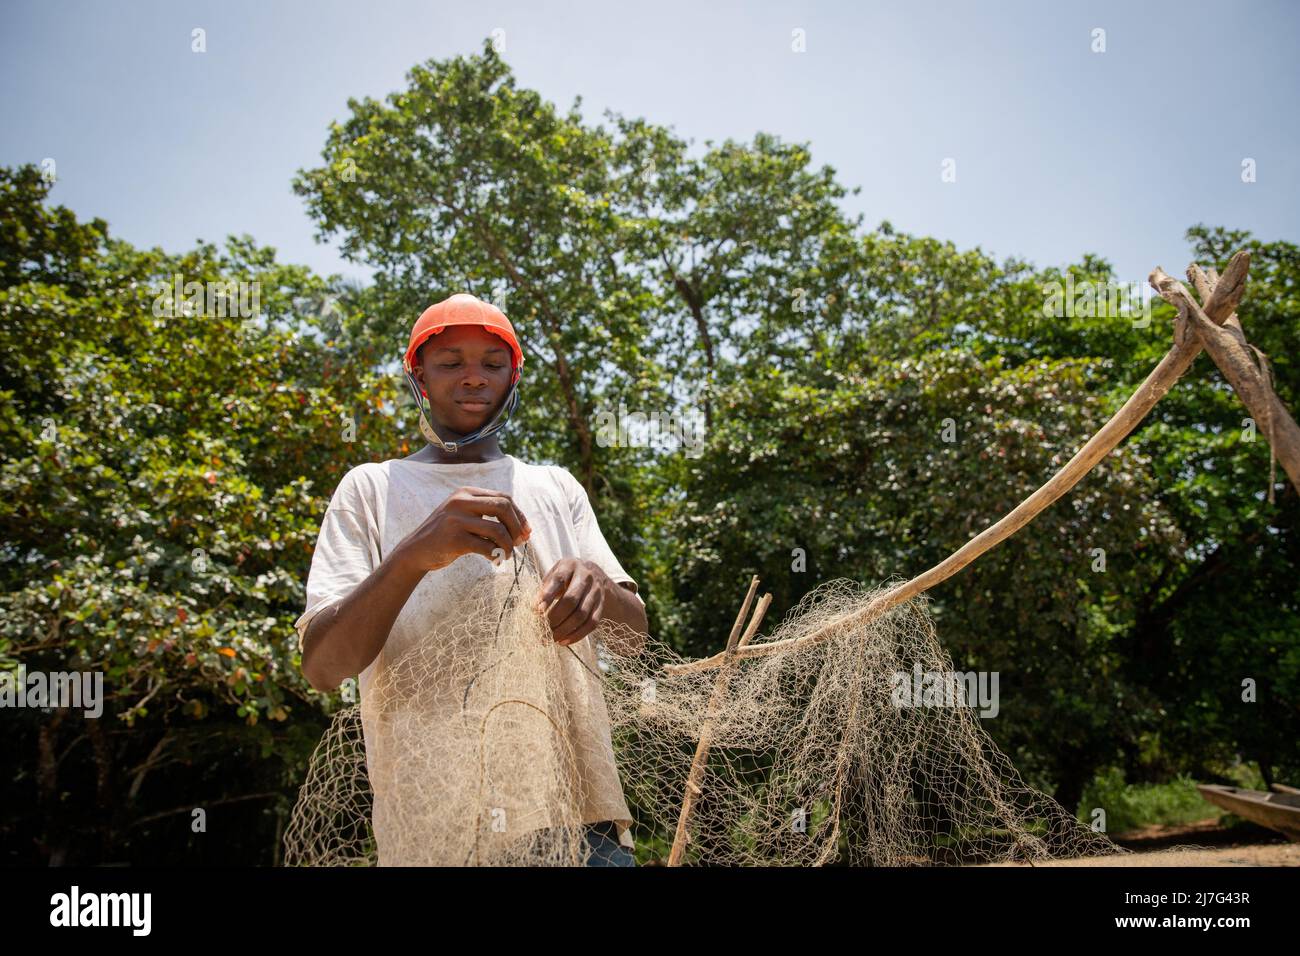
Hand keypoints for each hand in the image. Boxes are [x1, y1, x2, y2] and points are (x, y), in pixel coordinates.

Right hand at [395, 486, 530, 572]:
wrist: (415, 551)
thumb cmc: (446, 536)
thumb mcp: (465, 517)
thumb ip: (490, 518)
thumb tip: (526, 531)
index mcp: (466, 492)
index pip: (504, 497)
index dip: (519, 515)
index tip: (526, 532)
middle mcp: (461, 501)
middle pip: (504, 507)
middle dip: (517, 527)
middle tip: (519, 543)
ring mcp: (456, 519)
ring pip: (498, 529)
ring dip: (507, 545)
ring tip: (505, 555)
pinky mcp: (454, 539)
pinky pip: (486, 546)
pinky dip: (495, 555)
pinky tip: (495, 561)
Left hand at [535, 558, 611, 645]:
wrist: (592, 574)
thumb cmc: (564, 577)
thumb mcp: (553, 575)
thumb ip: (544, 589)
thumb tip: (534, 610)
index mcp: (570, 565)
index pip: (559, 579)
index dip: (548, 595)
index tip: (537, 610)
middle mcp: (586, 576)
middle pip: (572, 599)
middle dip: (556, 617)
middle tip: (543, 628)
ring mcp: (596, 591)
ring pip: (582, 614)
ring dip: (565, 629)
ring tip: (552, 638)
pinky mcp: (601, 606)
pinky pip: (592, 623)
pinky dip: (577, 635)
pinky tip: (564, 641)